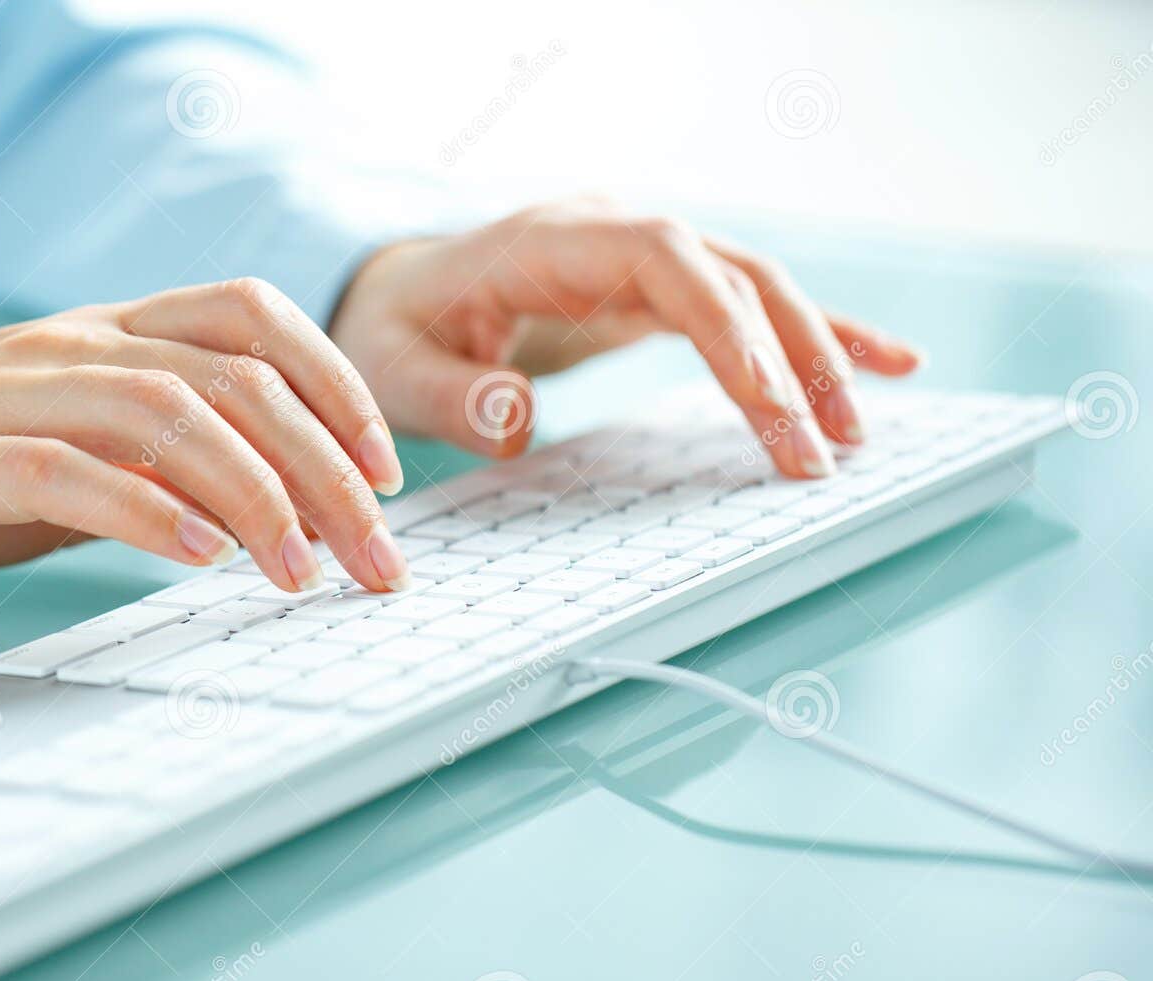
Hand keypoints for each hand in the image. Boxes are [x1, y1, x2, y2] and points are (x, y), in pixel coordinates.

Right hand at [0, 280, 413, 607]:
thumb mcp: (74, 460)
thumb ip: (161, 462)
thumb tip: (278, 501)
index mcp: (103, 335)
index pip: (248, 317)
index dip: (333, 383)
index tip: (385, 472)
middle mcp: (64, 346)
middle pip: (232, 377)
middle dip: (325, 469)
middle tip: (377, 557)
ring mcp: (1, 393)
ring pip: (165, 413)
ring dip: (255, 494)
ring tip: (303, 571)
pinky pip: (63, 471)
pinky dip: (144, 511)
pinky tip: (201, 556)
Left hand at [330, 200, 921, 476]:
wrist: (397, 299)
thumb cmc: (394, 334)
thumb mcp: (395, 372)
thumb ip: (450, 397)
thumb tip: (512, 421)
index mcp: (548, 241)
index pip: (662, 258)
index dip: (723, 322)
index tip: (766, 397)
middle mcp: (609, 233)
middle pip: (728, 273)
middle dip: (789, 355)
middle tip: (825, 447)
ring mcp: (640, 257)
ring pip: (754, 288)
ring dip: (815, 352)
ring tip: (859, 428)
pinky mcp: (658, 291)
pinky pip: (749, 306)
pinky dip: (815, 335)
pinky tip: (885, 364)